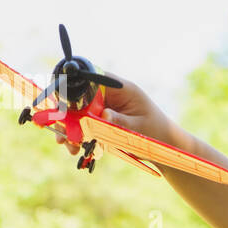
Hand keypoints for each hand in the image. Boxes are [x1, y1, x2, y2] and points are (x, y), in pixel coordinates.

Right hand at [52, 73, 175, 152]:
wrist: (166, 147)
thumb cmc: (157, 134)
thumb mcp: (139, 128)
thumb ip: (120, 121)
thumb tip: (103, 114)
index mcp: (121, 88)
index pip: (92, 79)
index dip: (73, 88)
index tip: (61, 103)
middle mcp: (110, 95)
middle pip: (80, 97)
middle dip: (68, 114)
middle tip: (61, 132)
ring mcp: (105, 108)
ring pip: (79, 113)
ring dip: (70, 129)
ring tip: (69, 146)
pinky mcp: (102, 121)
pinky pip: (84, 125)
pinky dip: (78, 136)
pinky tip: (75, 149)